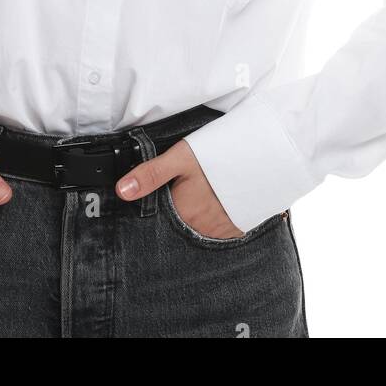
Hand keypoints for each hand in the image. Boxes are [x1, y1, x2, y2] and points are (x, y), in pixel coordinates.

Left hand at [115, 138, 242, 238]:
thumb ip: (151, 175)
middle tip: (184, 192)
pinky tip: (215, 204)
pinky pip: (218, 232)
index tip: (163, 194)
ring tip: (200, 196)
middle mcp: (202, 229)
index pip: (161, 218)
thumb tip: (122, 191)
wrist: (262, 154)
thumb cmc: (219, 153)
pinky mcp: (238, 230)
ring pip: (198, 229)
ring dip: (196, 218)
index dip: (159, 205)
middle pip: (180, 225)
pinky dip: (214, 221)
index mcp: (184, 213)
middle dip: (177, 213)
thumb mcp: (180, 157)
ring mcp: (222, 232)